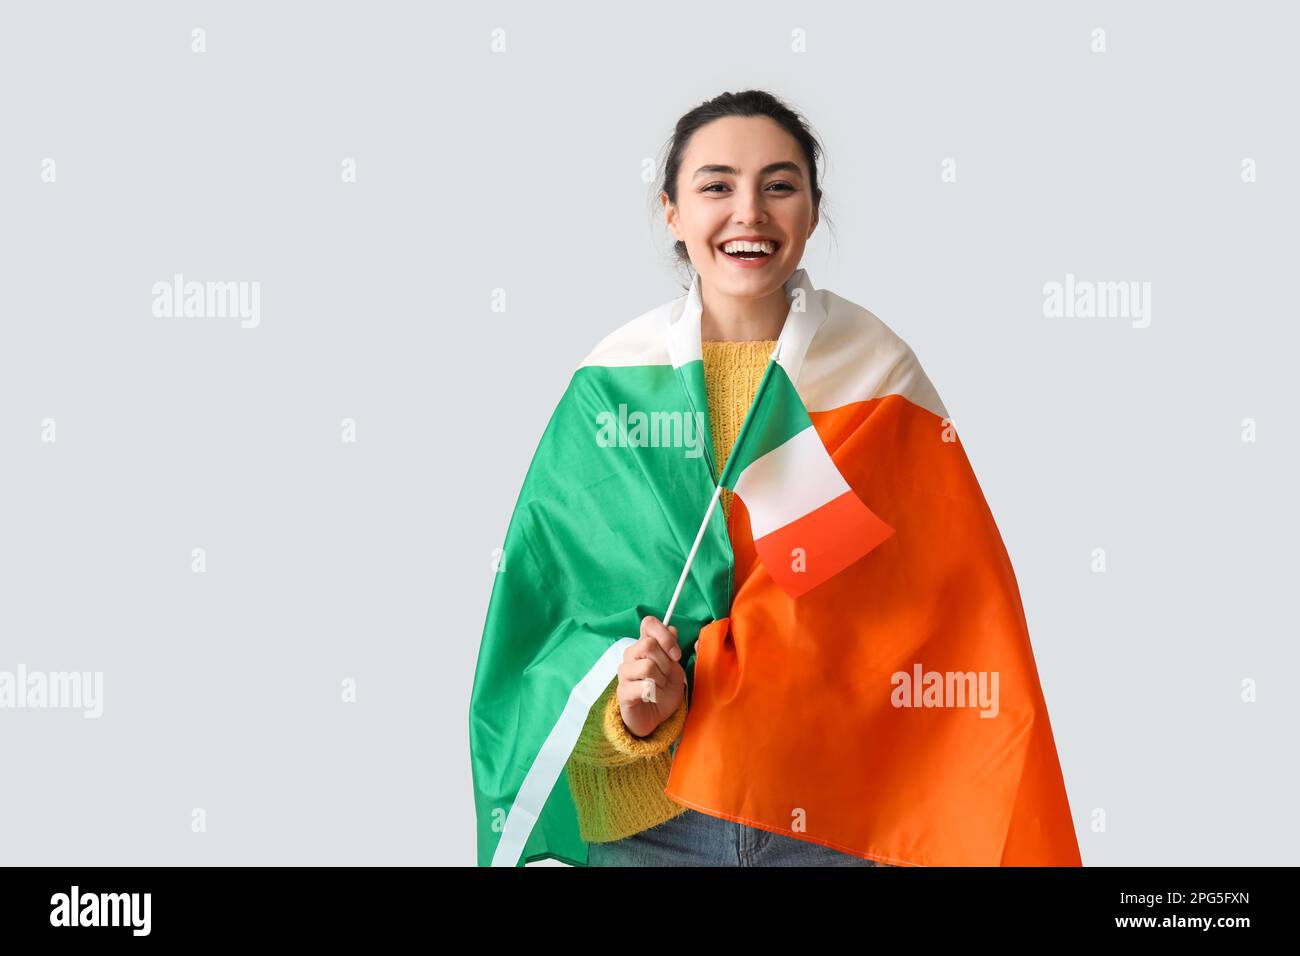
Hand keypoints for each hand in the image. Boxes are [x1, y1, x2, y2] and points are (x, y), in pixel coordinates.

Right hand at [615, 615, 686, 737]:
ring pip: (647, 666)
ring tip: (659, 688)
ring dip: (661, 680)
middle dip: (665, 663)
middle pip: (648, 644)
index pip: (648, 624)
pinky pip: (642, 686)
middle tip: (667, 676)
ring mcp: (624, 673)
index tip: (675, 654)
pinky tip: (653, 697)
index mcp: (643, 645)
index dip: (664, 635)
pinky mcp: (623, 691)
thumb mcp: (675, 669)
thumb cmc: (664, 690)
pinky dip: (655, 693)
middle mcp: (631, 655)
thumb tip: (672, 627)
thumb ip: (672, 649)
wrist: (656, 718)